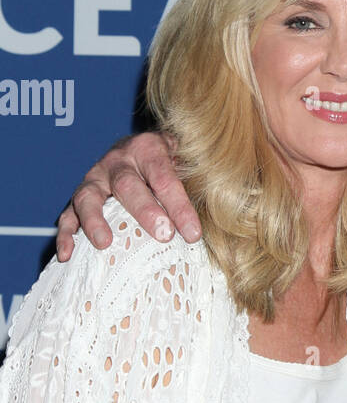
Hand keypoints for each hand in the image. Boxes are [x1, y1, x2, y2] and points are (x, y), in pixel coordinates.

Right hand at [56, 132, 200, 260]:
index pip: (165, 177)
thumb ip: (199, 180)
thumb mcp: (188, 161)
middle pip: (127, 184)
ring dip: (95, 220)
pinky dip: (66, 234)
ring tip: (105, 245)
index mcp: (148, 148)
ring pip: (89, 196)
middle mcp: (118, 160)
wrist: (143, 147)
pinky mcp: (81, 196)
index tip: (193, 233)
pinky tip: (68, 255)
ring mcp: (95, 177)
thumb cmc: (172, 163)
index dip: (179, 205)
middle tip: (163, 235)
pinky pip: (68, 214)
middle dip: (145, 211)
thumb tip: (224, 208)